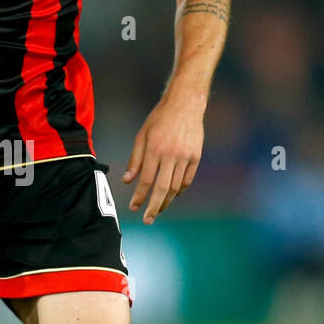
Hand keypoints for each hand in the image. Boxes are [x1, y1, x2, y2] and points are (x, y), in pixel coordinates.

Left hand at [123, 89, 204, 223]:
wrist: (186, 104)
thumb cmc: (160, 118)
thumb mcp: (142, 135)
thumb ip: (135, 159)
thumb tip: (127, 180)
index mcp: (154, 149)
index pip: (145, 180)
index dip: (139, 197)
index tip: (134, 207)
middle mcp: (171, 155)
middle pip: (162, 188)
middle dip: (154, 207)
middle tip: (148, 220)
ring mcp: (186, 156)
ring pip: (176, 187)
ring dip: (166, 201)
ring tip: (158, 210)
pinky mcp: (196, 157)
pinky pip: (187, 179)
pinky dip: (179, 190)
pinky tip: (171, 195)